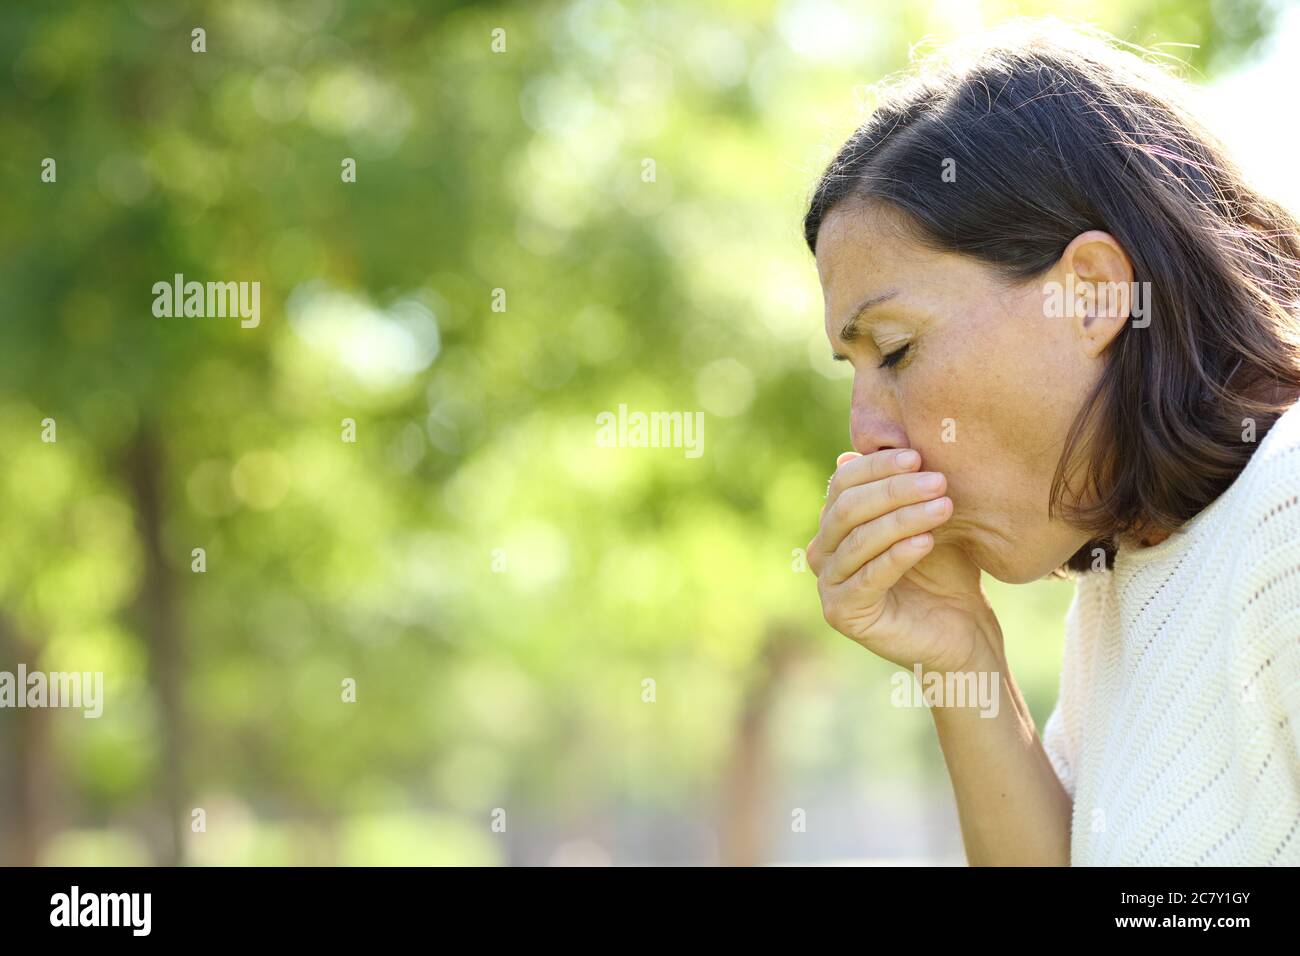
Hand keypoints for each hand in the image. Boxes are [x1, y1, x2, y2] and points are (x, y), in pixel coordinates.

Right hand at [807, 449, 1000, 673]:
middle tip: (938, 480)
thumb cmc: (945, 572)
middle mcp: (822, 553)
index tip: (918, 456)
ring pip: (859, 540)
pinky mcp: (843, 613)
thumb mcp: (924, 520)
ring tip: (944, 507)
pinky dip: (897, 555)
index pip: (842, 483)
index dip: (876, 466)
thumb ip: (898, 489)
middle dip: (894, 490)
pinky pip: (867, 577)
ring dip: (903, 519)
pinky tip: (927, 541)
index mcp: (834, 525)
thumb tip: (855, 451)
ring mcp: (828, 585)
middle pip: (847, 508)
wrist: (963, 633)